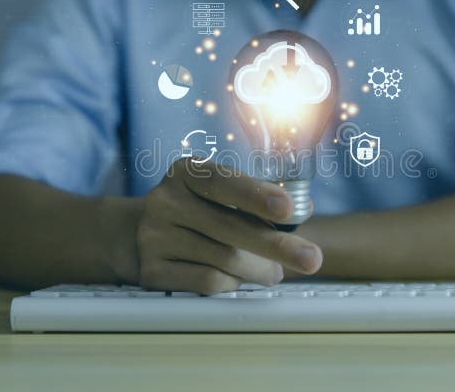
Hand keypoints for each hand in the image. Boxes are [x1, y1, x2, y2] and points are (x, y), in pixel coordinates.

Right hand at [133, 159, 322, 293]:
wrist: (143, 233)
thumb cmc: (201, 211)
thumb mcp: (221, 195)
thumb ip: (258, 199)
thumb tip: (302, 209)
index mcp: (185, 173)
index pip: (222, 181)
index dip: (256, 195)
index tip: (288, 208)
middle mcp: (165, 201)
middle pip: (230, 227)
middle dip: (277, 245)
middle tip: (311, 259)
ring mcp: (154, 237)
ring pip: (224, 259)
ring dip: (260, 269)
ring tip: (273, 271)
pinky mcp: (152, 271)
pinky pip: (208, 281)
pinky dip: (234, 282)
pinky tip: (240, 278)